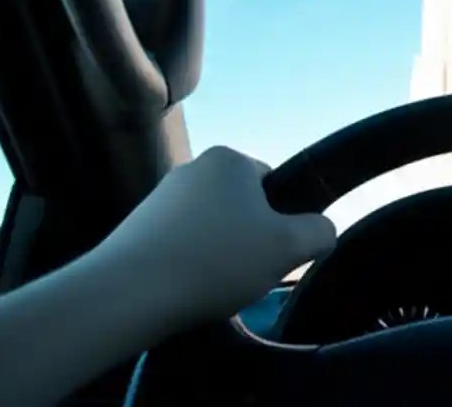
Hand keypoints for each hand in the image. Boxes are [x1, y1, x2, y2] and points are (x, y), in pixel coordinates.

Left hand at [97, 146, 335, 323]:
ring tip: (212, 286)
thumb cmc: (216, 260)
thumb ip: (319, 232)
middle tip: (247, 274)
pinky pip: (179, 244)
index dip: (281, 221)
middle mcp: (193, 167)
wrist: (129, 292)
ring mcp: (159, 196)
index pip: (273, 184)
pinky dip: (188, 265)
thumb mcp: (288, 247)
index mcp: (229, 159)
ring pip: (210, 227)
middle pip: (241, 207)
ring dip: (217, 254)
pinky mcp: (136, 226)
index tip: (272, 253)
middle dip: (248, 238)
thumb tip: (322, 231)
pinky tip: (185, 289)